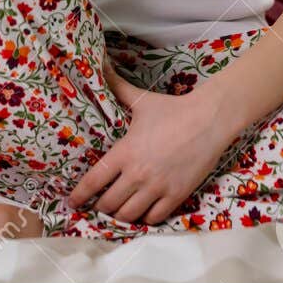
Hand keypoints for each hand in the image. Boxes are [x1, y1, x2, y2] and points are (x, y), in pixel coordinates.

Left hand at [65, 58, 236, 225]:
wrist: (209, 119)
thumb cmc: (172, 109)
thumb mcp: (141, 100)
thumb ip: (117, 87)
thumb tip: (99, 64)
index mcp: (125, 152)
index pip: (94, 181)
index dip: (79, 195)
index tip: (73, 201)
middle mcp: (138, 174)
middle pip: (108, 204)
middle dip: (100, 206)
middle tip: (99, 203)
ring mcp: (157, 187)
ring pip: (128, 215)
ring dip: (120, 215)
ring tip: (119, 210)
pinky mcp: (176, 195)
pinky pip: (154, 218)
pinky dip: (145, 217)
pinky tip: (143, 211)